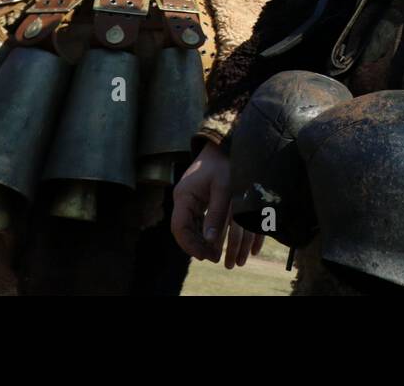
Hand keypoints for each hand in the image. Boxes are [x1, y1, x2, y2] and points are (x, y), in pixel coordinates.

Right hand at [171, 144, 264, 267]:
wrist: (223, 145)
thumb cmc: (224, 164)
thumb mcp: (223, 189)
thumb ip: (216, 214)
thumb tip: (210, 241)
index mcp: (184, 195)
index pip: (180, 227)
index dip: (191, 245)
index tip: (206, 256)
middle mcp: (182, 199)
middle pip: (183, 230)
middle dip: (197, 246)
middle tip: (214, 258)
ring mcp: (188, 200)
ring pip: (189, 227)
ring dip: (201, 241)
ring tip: (216, 254)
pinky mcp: (196, 200)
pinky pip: (196, 220)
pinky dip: (205, 231)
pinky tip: (215, 241)